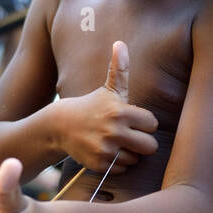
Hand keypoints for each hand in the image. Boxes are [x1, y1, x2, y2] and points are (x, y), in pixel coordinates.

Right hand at [57, 41, 157, 172]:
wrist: (60, 126)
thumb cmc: (90, 106)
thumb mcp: (107, 89)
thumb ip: (119, 70)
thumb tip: (120, 43)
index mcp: (121, 111)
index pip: (152, 124)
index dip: (145, 123)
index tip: (133, 121)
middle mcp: (114, 131)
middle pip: (150, 146)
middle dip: (142, 142)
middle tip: (130, 136)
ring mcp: (106, 149)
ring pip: (136, 159)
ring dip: (129, 154)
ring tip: (115, 144)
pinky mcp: (99, 164)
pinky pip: (121, 169)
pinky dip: (116, 164)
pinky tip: (106, 152)